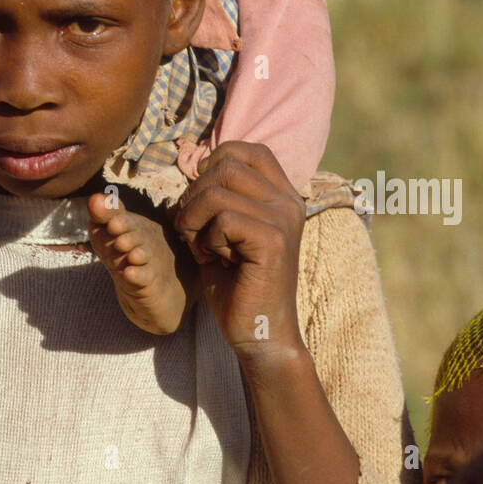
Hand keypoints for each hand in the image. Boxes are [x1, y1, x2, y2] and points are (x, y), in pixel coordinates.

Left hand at [172, 142, 304, 361]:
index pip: (247, 150)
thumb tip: (193, 168)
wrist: (258, 333)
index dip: (214, 163)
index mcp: (282, 196)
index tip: (202, 196)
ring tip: (203, 248)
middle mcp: (288, 202)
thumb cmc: (237, 284)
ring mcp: (283, 220)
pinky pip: (222, 219)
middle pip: (225, 165)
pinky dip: (206, 240)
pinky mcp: (273, 241)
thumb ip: (216, 197)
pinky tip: (215, 260)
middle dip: (194, 196)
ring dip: (194, 220)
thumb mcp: (223, 231)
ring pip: (216, 192)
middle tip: (194, 230)